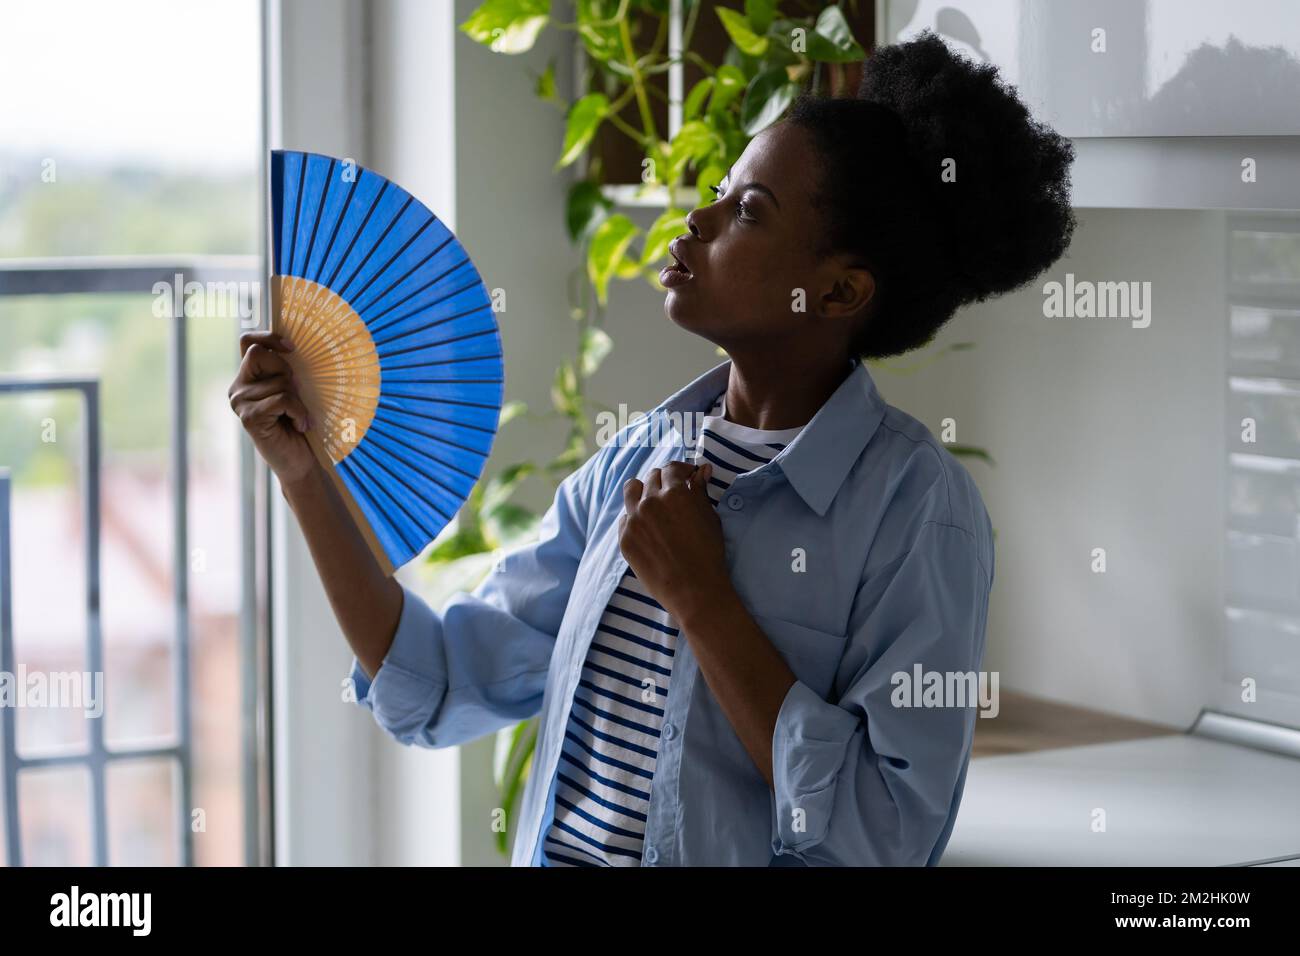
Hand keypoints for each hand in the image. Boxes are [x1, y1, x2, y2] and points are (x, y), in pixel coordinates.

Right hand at [229, 331, 315, 485]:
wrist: (300, 460)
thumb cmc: (299, 422)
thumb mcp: (293, 390)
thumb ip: (285, 371)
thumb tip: (292, 347)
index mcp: (247, 376)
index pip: (248, 341)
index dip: (268, 337)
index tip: (292, 348)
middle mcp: (238, 387)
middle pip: (260, 354)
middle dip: (286, 371)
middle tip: (296, 394)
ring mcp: (240, 402)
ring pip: (278, 381)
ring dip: (298, 399)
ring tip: (298, 417)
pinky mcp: (248, 417)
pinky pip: (282, 399)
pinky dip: (299, 412)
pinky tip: (300, 425)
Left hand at [618, 459, 728, 622]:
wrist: (693, 590)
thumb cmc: (708, 553)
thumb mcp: (709, 518)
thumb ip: (701, 491)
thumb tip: (701, 471)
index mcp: (674, 492)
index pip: (671, 468)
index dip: (681, 471)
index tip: (688, 477)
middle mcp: (650, 501)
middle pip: (651, 477)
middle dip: (665, 481)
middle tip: (674, 494)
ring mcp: (634, 520)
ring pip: (631, 490)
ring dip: (643, 491)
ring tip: (654, 504)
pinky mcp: (625, 539)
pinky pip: (625, 518)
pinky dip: (635, 517)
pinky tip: (648, 529)